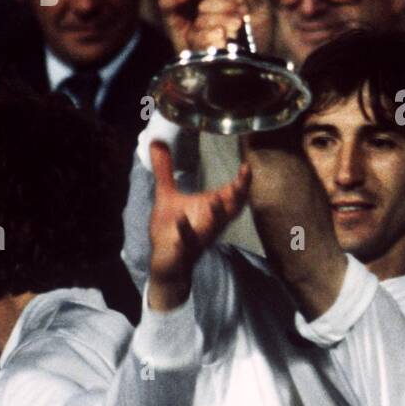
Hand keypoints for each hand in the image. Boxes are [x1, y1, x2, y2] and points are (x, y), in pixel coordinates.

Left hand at [147, 140, 249, 310]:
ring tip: (216, 200)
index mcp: (210, 209)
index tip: (247, 166)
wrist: (165, 263)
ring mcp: (199, 236)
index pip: (232, 194)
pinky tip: (181, 220)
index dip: (242, 182)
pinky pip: (187, 241)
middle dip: (238, 195)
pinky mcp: (183, 249)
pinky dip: (185, 231)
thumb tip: (158, 142)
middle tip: (242, 180)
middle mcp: (211, 222)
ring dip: (217, 214)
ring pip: (214, 226)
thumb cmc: (171, 229)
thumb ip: (164, 170)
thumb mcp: (167, 195)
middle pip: (231, 209)